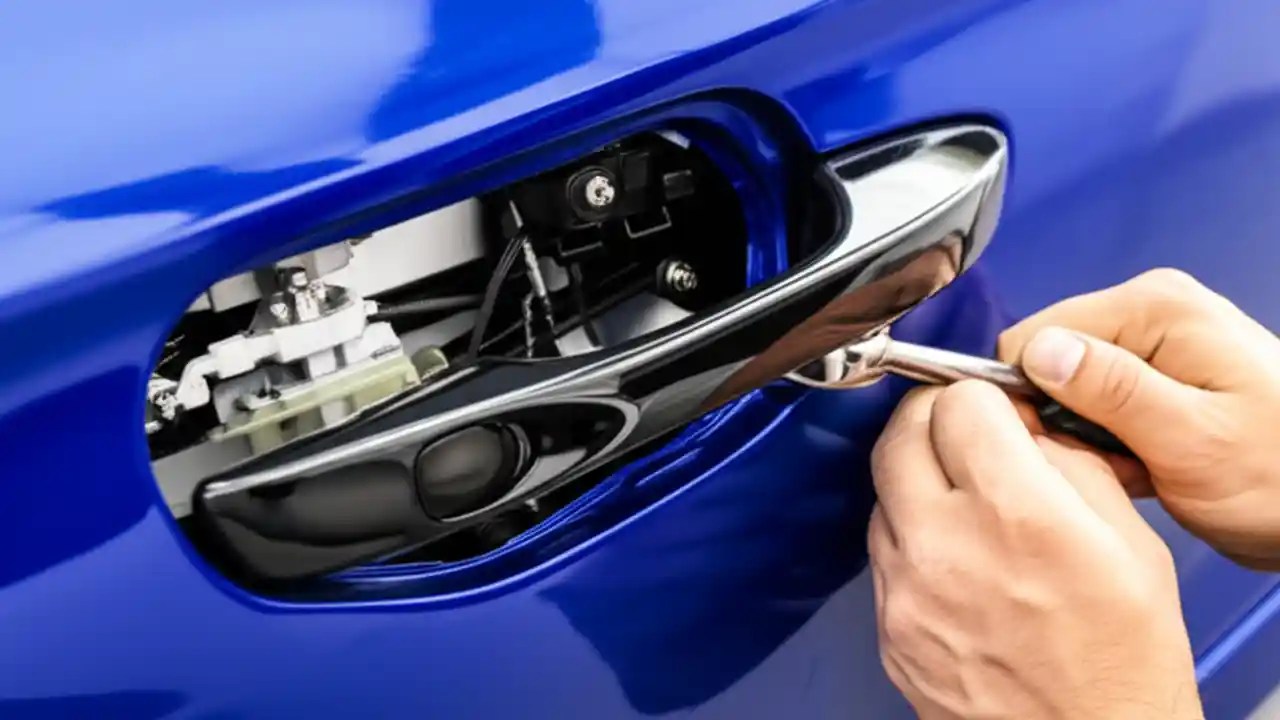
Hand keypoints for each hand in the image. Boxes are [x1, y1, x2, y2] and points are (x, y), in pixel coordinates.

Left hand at [869, 381, 1200, 719]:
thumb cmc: (1122, 664)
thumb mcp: (1131, 543)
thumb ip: (1069, 464)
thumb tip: (1023, 425)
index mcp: (1017, 516)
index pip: (959, 403)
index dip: (982, 398)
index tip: (997, 412)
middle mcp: (947, 548)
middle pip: (899, 434)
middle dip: (933, 420)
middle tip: (965, 433)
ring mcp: (907, 592)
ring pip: (882, 492)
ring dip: (916, 480)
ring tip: (965, 503)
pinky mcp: (888, 627)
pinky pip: (882, 552)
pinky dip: (911, 537)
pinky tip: (954, 555)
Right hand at [998, 268, 1279, 568]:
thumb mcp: (1192, 438)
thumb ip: (1112, 390)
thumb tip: (1036, 350)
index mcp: (1153, 308)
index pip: (1034, 336)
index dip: (1026, 395)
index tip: (1057, 446)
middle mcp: (1149, 313)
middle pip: (1048, 362)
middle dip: (1060, 420)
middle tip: (1106, 467)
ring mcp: (1154, 346)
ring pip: (1067, 391)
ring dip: (1084, 438)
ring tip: (1131, 472)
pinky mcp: (1157, 381)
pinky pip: (1097, 409)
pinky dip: (1107, 445)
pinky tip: (1141, 471)